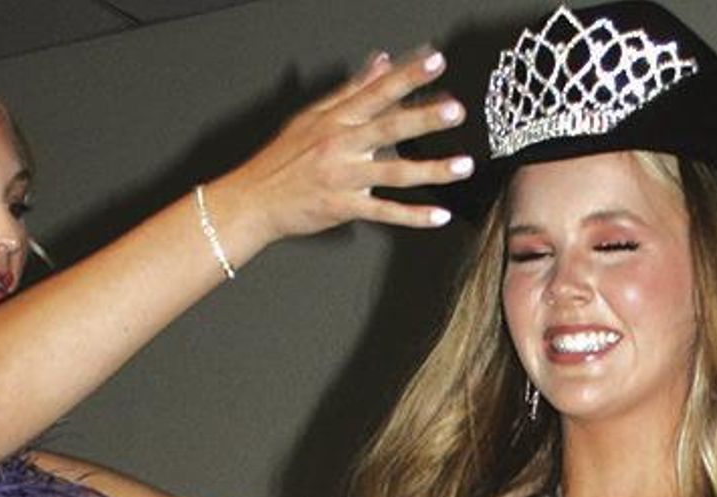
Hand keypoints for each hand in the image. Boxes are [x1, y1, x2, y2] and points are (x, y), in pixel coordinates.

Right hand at [211, 48, 473, 251]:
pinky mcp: (343, 207)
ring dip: (431, 169)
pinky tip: (438, 215)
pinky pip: (384, 212)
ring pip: (393, 173)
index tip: (434, 62)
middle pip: (387, 128)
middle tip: (454, 110)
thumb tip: (381, 61)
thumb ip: (352, 90)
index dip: (406, 76)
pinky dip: (413, 216)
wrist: (253, 200)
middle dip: (423, 118)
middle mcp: (340, 145)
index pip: (376, 91)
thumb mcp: (313, 116)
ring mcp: (343, 178)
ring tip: (462, 165)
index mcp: (335, 119)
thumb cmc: (282, 159)